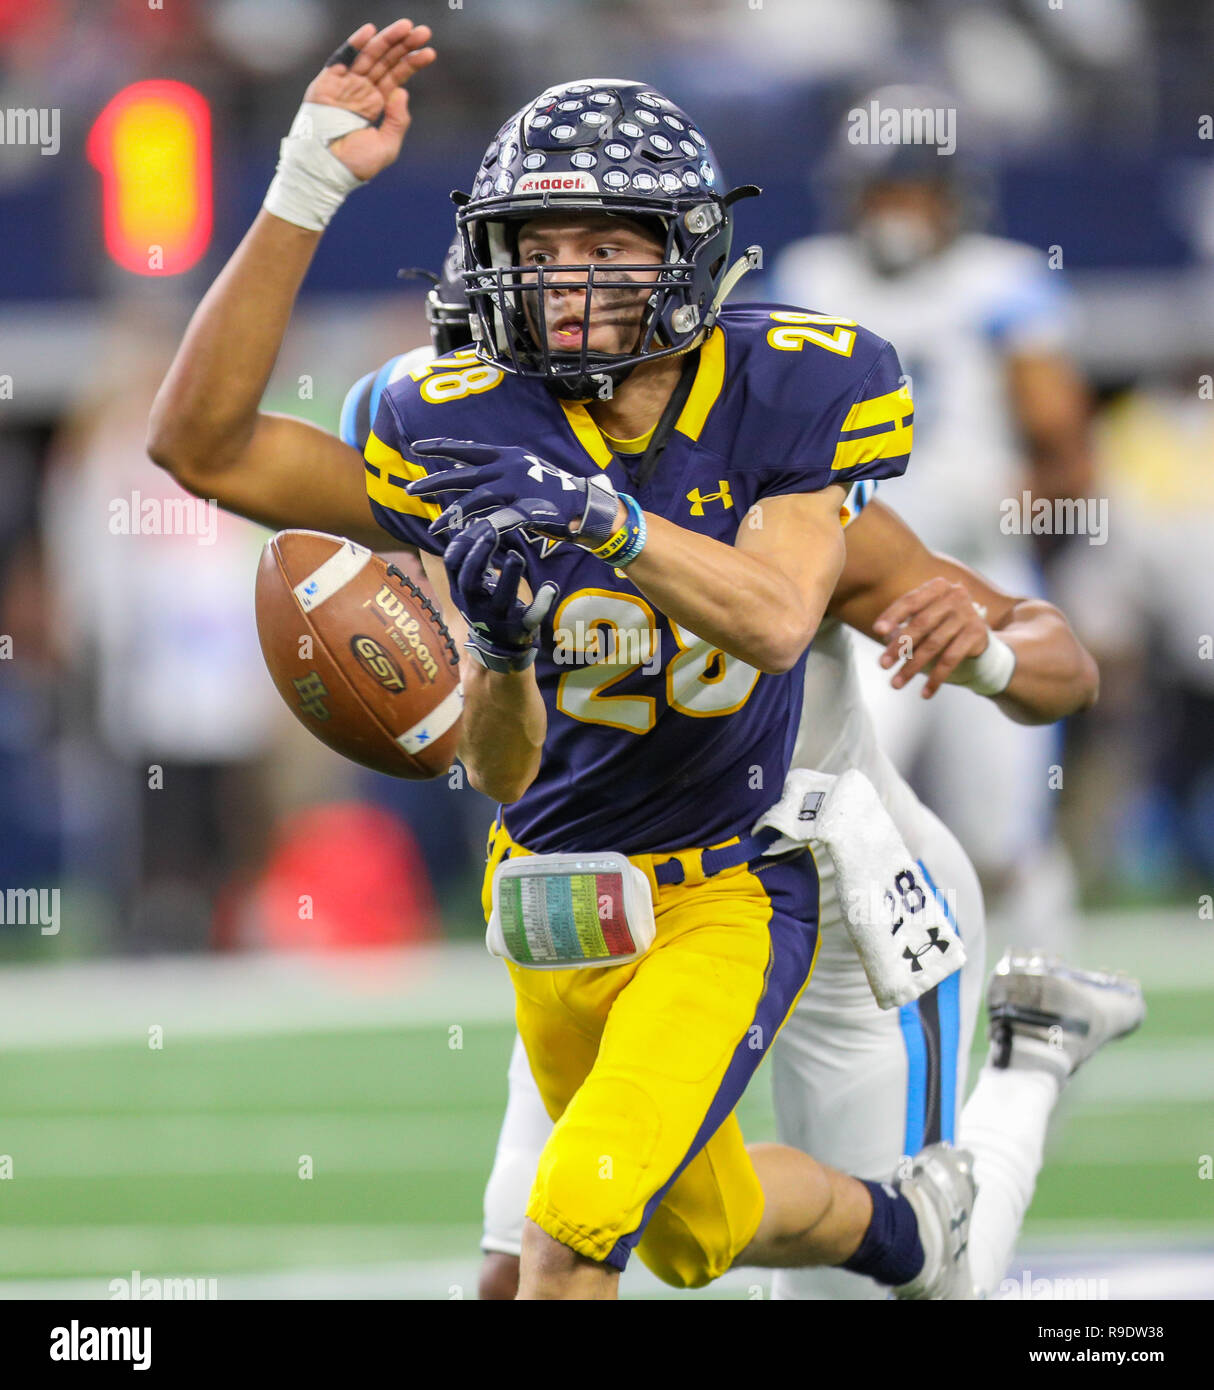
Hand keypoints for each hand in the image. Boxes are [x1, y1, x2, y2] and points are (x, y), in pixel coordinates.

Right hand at [305, 19, 434, 180]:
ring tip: (406, 27)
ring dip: (386, 39)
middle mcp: (361, 90)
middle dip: (404, 46)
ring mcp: (345, 84)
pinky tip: (371, 31)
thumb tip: (402, 91)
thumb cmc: (355, 164)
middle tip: (423, 32)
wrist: (327, 170)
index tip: (430, 52)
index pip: (396, 77)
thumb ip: (398, 121)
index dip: (412, 63)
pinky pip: (342, 58)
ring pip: (368, 55)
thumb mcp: (387, 146)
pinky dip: (355, 44)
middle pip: (385, 61)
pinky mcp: (328, 82)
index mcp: (375, 103)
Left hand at [407, 439, 621, 545]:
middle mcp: (508, 467)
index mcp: (505, 455)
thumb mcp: (521, 469)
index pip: (466, 448)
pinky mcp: (527, 510)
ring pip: (475, 500)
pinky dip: (478, 531)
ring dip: (452, 514)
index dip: (440, 447)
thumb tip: (468, 470)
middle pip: (463, 475)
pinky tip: (463, 540)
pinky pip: (497, 522)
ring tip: (434, 527)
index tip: (417, 447)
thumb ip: (495, 470)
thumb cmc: (550, 488)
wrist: (584, 503)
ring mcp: (517, 488)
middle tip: (411, 490)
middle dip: (434, 482)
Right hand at [445, 509, 558, 672]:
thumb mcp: (469, 584)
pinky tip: (551, 587)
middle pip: (470, 580)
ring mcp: (498, 620)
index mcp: (462, 591)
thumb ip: (468, 557)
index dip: (462, 544)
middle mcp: (476, 606)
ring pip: (500, 599)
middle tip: (492, 532)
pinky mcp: (520, 629)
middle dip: (479, 555)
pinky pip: (531, 617)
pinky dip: (542, 603)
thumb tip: (467, 517)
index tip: (477, 523)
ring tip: (515, 555)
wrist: (497, 647)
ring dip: (508, 575)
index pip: (453, 565)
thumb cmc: (484, 604)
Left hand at [872, 577, 990, 697]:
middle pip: (921, 624)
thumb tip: (884, 635)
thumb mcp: (923, 618)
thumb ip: (904, 624)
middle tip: (883, 664)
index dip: (893, 615)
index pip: (910, 601)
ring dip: (912, 667)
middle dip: (899, 646)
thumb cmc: (940, 623)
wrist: (976, 634)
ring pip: (934, 645)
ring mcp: (968, 615)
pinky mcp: (977, 634)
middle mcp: (955, 596)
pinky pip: (951, 660)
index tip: (877, 631)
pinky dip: (936, 678)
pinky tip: (925, 693)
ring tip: (896, 683)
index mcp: (938, 587)